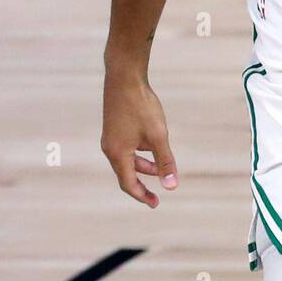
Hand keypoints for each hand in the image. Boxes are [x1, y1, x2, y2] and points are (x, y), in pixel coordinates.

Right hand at [101, 70, 178, 207]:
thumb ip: (165, 161)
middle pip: (126, 173)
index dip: (142, 196)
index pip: (128, 184)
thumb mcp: (158, 135)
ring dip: (143, 166)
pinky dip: (139, 153)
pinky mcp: (113, 127)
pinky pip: (125, 148)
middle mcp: (109, 148)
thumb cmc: (141, 106)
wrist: (124, 77)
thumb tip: (172, 186)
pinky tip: (151, 146)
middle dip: (142, 183)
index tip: (155, 203)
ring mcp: (110, 137)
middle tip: (156, 194)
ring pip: (127, 160)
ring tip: (159, 168)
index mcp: (117, 154)